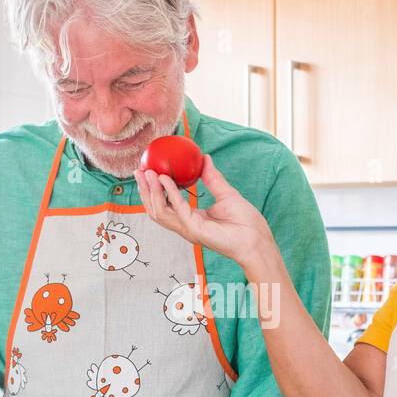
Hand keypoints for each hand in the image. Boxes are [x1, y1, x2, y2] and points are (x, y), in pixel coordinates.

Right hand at [134, 154, 274, 272]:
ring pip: (160, 211)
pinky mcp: (194, 230)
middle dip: (144, 190)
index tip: (147, 171)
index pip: (164, 204)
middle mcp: (185, 225)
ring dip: (152, 191)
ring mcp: (188, 229)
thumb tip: (204, 158)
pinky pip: (177, 209)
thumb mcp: (225, 193)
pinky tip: (165, 178)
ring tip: (148, 172)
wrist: (256, 239)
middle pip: (155, 209)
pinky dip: (170, 193)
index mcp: (190, 218)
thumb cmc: (245, 222)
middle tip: (139, 170)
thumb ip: (212, 177)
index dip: (153, 189)